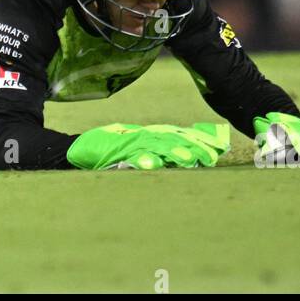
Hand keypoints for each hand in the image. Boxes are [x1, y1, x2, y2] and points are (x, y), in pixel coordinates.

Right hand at [67, 122, 230, 169]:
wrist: (79, 150)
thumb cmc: (112, 151)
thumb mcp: (140, 147)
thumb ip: (162, 150)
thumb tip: (191, 157)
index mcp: (152, 135)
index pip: (181, 134)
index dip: (200, 139)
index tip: (220, 147)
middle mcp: (145, 137)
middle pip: (174, 139)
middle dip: (194, 147)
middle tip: (212, 156)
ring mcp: (131, 144)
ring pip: (156, 147)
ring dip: (174, 153)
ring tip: (189, 161)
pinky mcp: (116, 152)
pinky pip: (131, 157)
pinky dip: (142, 161)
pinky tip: (152, 166)